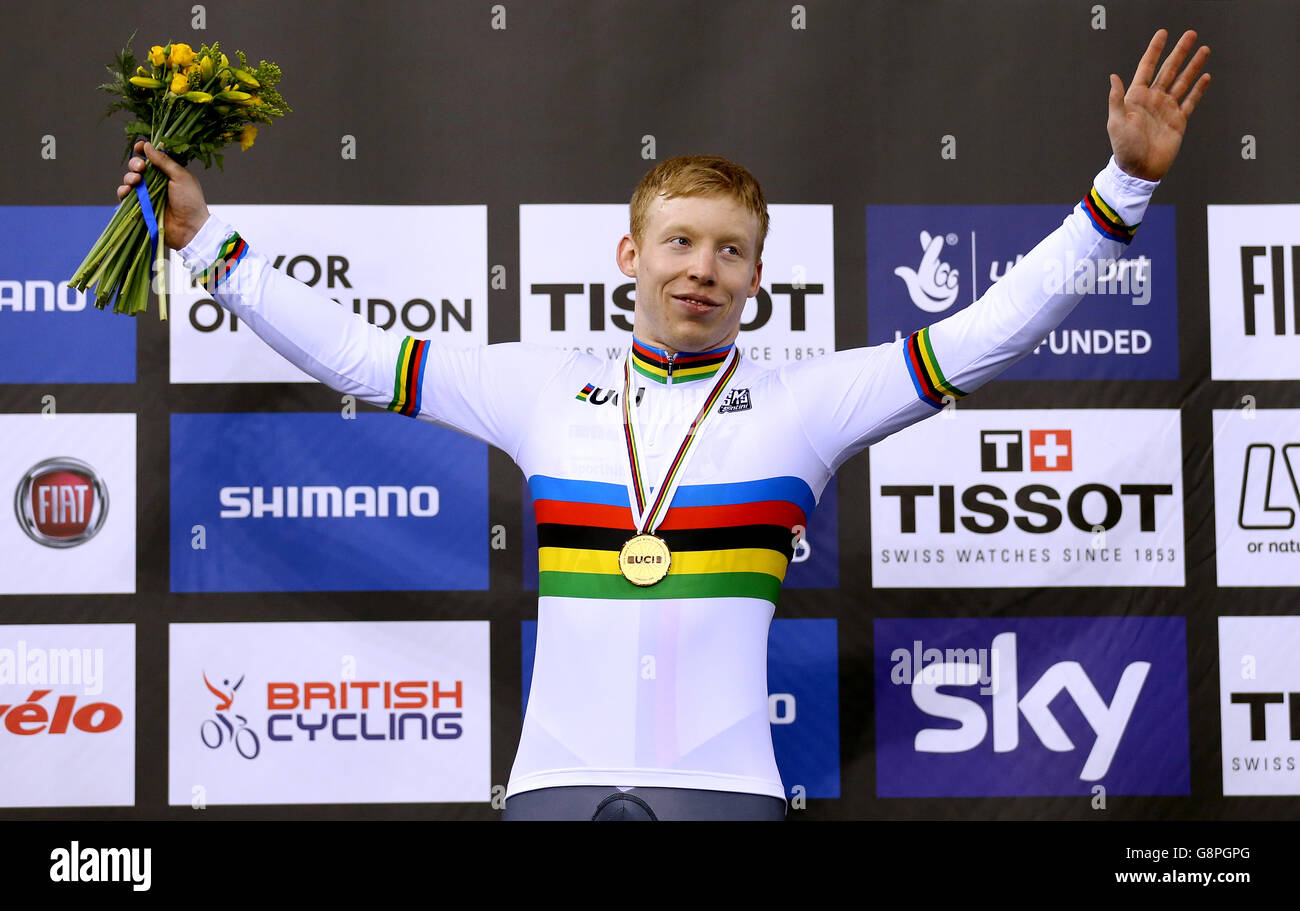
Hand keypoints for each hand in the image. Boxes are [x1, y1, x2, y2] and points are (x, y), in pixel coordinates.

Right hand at [117, 139, 210, 248]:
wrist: (190, 229)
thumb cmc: (190, 202)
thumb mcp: (181, 177)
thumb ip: (164, 161)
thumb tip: (148, 145)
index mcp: (168, 172)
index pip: (152, 157)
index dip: (143, 150)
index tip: (139, 147)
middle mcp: (156, 182)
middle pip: (138, 167)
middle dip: (135, 164)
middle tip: (141, 168)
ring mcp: (147, 194)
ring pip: (130, 180)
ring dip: (129, 177)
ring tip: (136, 180)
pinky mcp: (140, 207)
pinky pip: (125, 196)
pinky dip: (123, 191)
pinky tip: (128, 191)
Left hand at [1108, 29, 1210, 180]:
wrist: (1139, 171)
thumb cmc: (1124, 149)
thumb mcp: (1115, 123)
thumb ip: (1116, 99)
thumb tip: (1114, 77)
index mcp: (1136, 97)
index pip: (1147, 68)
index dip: (1154, 50)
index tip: (1163, 33)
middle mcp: (1153, 100)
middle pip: (1169, 70)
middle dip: (1180, 52)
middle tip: (1191, 34)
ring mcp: (1167, 109)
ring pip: (1183, 81)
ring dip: (1193, 66)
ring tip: (1204, 49)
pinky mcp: (1178, 121)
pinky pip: (1190, 101)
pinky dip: (1198, 89)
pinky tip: (1206, 76)